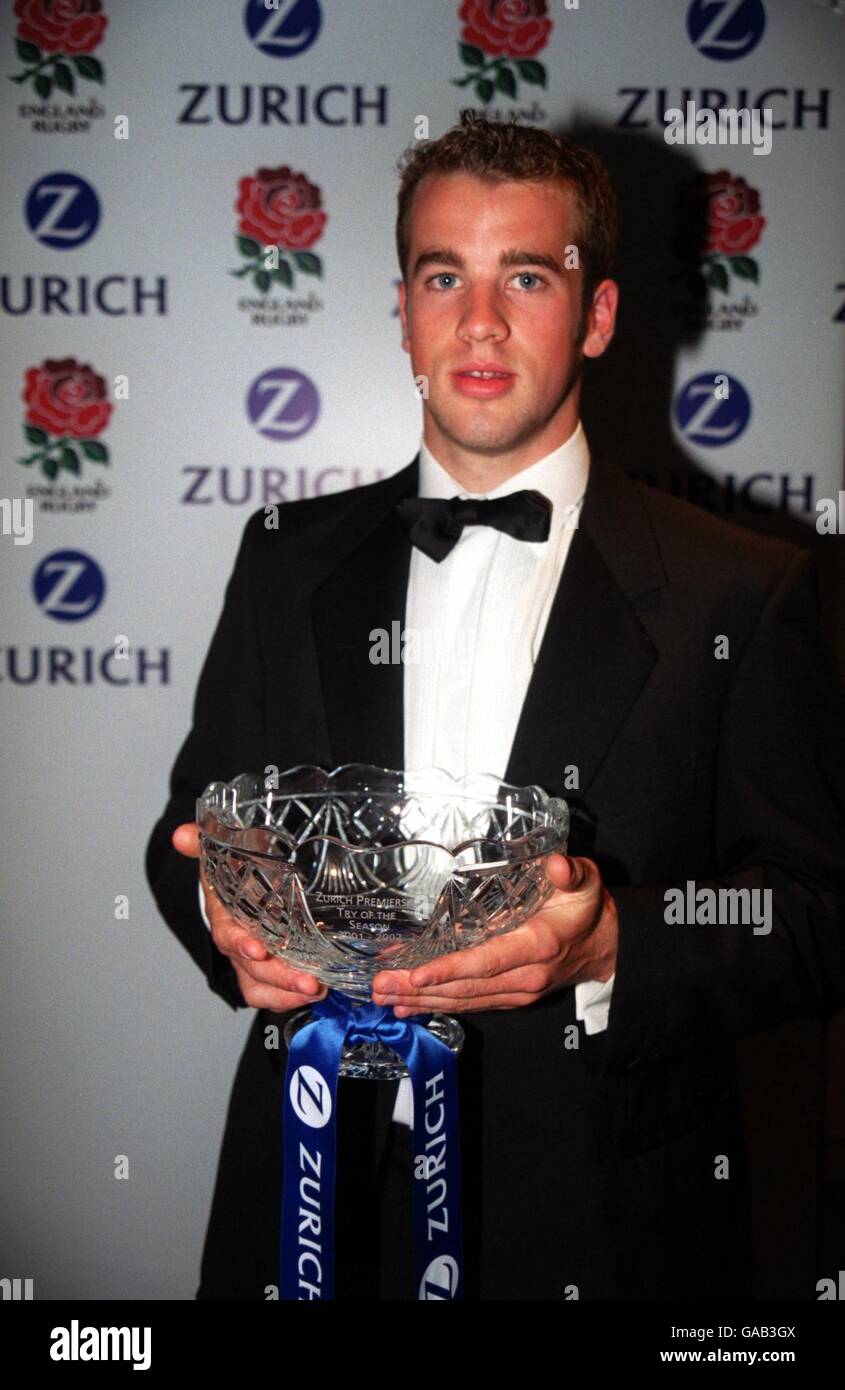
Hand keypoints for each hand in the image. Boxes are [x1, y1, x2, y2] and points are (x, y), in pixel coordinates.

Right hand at [172, 822, 327, 1012]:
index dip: (240, 943)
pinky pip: (273, 993)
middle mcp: (236, 942)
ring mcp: (250, 960)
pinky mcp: (267, 970)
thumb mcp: (221, 852)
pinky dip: (292, 997)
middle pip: (251, 968)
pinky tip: (319, 992)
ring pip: (260, 987)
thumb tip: (181, 835)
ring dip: (287, 993)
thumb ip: (204, 841)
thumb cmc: (233, 870)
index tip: (257, 949)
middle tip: (309, 981)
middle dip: (279, 977)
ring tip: (316, 990)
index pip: (227, 934)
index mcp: (224, 915)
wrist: (237, 883)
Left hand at [371, 854, 616, 1016]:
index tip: (417, 974)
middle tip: (381, 987)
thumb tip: (555, 863)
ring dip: (423, 1000)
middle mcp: (526, 976)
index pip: (488, 961)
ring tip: (385, 997)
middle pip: (467, 986)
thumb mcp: (587, 882)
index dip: (451, 969)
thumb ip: (570, 872)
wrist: (605, 945)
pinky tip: (412, 1004)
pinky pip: (472, 1002)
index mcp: (538, 945)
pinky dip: (440, 1003)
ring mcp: (518, 991)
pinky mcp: (511, 997)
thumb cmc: (587, 908)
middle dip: (421, 988)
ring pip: (465, 999)